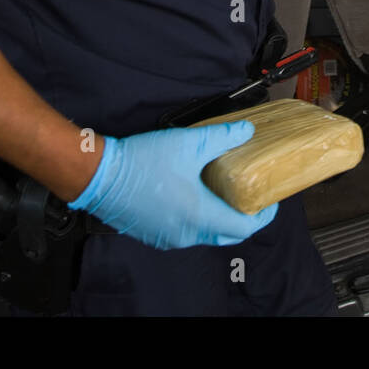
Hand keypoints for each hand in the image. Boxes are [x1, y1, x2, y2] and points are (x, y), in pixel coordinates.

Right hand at [68, 123, 277, 249]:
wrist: (99, 174)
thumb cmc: (141, 162)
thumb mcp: (190, 143)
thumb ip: (223, 137)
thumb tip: (247, 131)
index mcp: (199, 216)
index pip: (244, 228)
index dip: (263, 216)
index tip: (270, 201)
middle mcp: (185, 233)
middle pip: (227, 235)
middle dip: (243, 219)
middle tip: (251, 198)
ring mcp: (167, 237)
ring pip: (205, 234)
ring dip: (219, 218)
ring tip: (226, 193)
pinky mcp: (152, 234)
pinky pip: (184, 232)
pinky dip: (197, 219)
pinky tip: (196, 197)